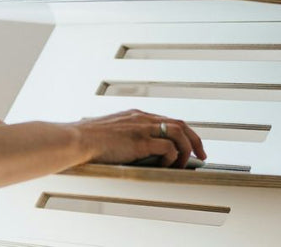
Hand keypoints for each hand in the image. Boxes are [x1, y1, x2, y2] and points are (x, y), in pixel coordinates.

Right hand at [73, 109, 205, 168]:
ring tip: (184, 164)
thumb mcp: (111, 132)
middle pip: (181, 124)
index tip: (190, 145)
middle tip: (202, 155)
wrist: (78, 139)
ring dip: (186, 150)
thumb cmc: (88, 140)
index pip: (169, 120)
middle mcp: (143, 118)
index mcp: (137, 115)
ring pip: (179, 133)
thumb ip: (125, 136)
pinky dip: (172, 158)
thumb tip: (133, 150)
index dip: (184, 133)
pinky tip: (166, 166)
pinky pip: (168, 148)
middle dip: (195, 140)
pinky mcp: (141, 141)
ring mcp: (143, 128)